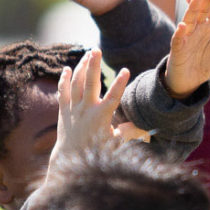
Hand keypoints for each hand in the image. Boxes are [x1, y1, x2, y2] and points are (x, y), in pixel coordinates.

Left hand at [49, 50, 129, 169]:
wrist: (70, 159)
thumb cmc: (97, 152)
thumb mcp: (117, 144)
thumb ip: (130, 133)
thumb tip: (147, 127)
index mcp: (101, 117)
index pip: (113, 97)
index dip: (120, 83)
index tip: (125, 70)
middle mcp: (86, 110)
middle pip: (90, 83)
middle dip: (94, 65)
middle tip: (97, 50)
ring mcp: (73, 109)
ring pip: (76, 83)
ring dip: (82, 67)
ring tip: (88, 54)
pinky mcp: (63, 110)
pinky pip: (63, 91)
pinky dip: (64, 79)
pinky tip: (67, 68)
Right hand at [164, 0, 209, 98]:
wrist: (191, 81)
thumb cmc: (206, 60)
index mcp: (209, 25)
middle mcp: (197, 27)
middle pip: (203, 10)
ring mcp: (186, 37)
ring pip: (189, 20)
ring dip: (192, 9)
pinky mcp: (178, 49)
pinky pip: (178, 40)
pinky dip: (180, 33)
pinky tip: (183, 26)